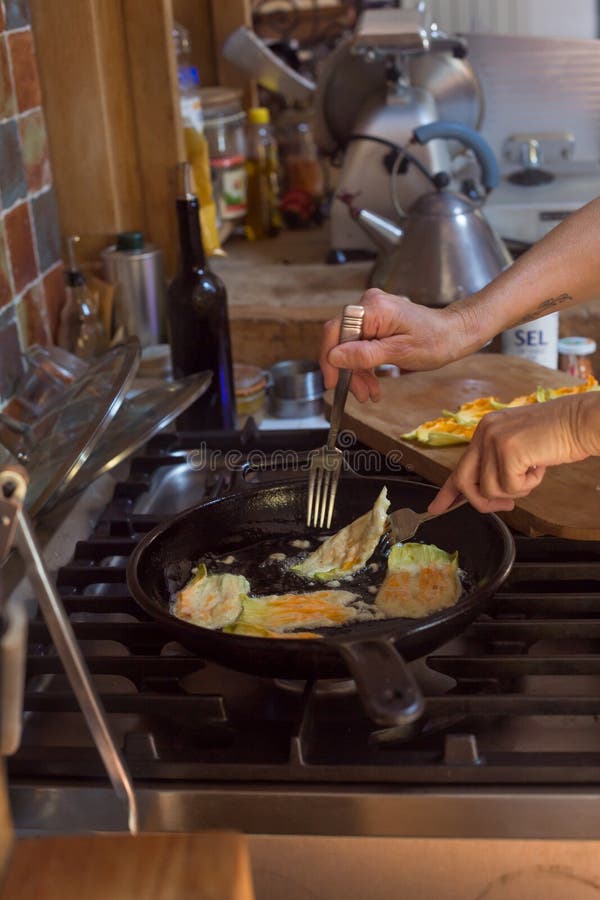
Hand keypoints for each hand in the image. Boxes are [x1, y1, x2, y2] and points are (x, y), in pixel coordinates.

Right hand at [320, 289, 479, 401]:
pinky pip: (361, 345)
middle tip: (360, 394)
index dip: (329, 358)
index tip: (332, 382)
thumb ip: (365, 354)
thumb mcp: (400, 353)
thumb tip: (334, 356)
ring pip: (350, 347)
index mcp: (374, 309)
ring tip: (370, 393)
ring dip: (358, 373)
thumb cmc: (435, 341)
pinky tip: (373, 384)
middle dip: (349, 371)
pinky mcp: (376, 322)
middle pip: (342, 341)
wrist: (454, 334)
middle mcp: (369, 306)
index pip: (335, 330)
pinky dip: (365, 366)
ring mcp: (372, 313)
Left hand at [429, 393, 599, 513]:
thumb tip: (485, 494)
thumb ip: (498, 465)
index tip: (436, 508)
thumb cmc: (558, 436)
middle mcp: (484, 432)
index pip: (460, 466)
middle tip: (504, 508)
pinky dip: (529, 485)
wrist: (582, 421)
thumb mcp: (519, 447)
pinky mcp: (508, 450)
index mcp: (485, 429)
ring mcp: (494, 440)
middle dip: (481, 502)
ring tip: (534, 470)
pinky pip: (510, 488)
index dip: (447, 491)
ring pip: (490, 489)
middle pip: (464, 481)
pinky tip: (540, 466)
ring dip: (516, 490)